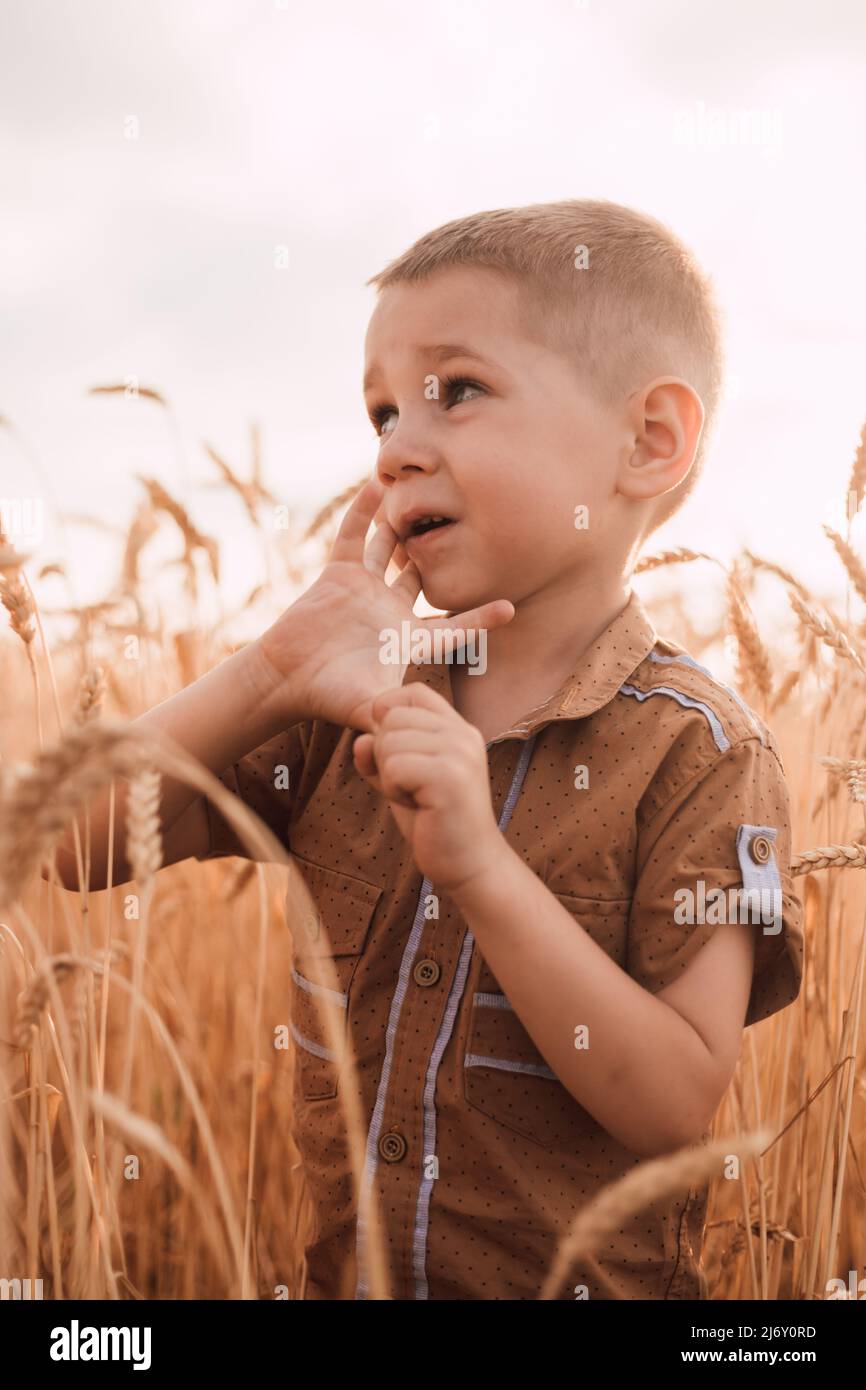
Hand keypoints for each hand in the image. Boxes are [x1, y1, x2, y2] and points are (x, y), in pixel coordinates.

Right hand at [255, 476, 514, 732]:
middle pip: (426, 579)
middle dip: (445, 558)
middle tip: (471, 528)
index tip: (511, 607)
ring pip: (392, 550)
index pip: (454, 629)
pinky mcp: (337, 575)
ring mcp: (365, 590)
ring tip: (423, 497)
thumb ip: (401, 713)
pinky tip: (377, 484)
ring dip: (406, 527)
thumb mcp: (373, 707)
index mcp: (408, 642)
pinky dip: (363, 511)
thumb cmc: (330, 696)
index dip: (481, 619)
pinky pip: (353, 535)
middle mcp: (391, 611)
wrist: (286, 679)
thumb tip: (430, 728)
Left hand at [352, 683, 505, 894]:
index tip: (392, 751)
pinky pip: (394, 767)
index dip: (388, 714)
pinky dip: (394, 791)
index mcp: (458, 729)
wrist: (469, 864)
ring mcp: (459, 753)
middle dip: (384, 754)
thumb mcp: (400, 781)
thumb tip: (360, 739)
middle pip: (392, 717)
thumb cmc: (435, 822)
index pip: (412, 693)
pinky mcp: (450, 777)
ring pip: (388, 741)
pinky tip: (418, 806)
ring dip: (389, 776)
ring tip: (416, 797)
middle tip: (409, 786)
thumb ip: (379, 755)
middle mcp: (462, 734)